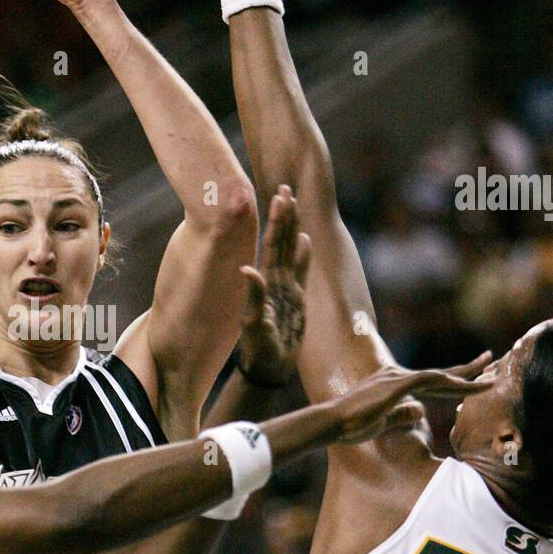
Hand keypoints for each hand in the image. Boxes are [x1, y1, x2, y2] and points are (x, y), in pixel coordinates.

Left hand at [236, 185, 309, 387]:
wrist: (268, 366)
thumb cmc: (259, 347)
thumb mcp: (255, 322)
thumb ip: (253, 296)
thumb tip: (247, 269)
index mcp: (266, 281)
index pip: (272, 244)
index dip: (276, 220)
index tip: (279, 196)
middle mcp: (275, 279)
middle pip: (281, 240)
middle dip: (283, 214)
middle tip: (285, 187)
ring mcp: (286, 288)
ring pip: (290, 250)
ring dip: (292, 227)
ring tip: (294, 204)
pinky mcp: (295, 299)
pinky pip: (301, 271)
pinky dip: (303, 254)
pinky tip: (306, 238)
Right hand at [332, 354, 493, 445]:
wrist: (332, 421)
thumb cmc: (351, 425)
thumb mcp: (383, 422)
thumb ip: (402, 415)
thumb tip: (421, 410)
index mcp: (393, 384)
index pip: (430, 382)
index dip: (453, 381)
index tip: (472, 378)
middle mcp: (397, 375)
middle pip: (440, 374)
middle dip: (468, 370)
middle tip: (492, 362)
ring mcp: (397, 377)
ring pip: (441, 376)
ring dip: (469, 377)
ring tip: (493, 377)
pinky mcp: (397, 383)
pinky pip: (432, 380)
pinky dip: (453, 384)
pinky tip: (471, 386)